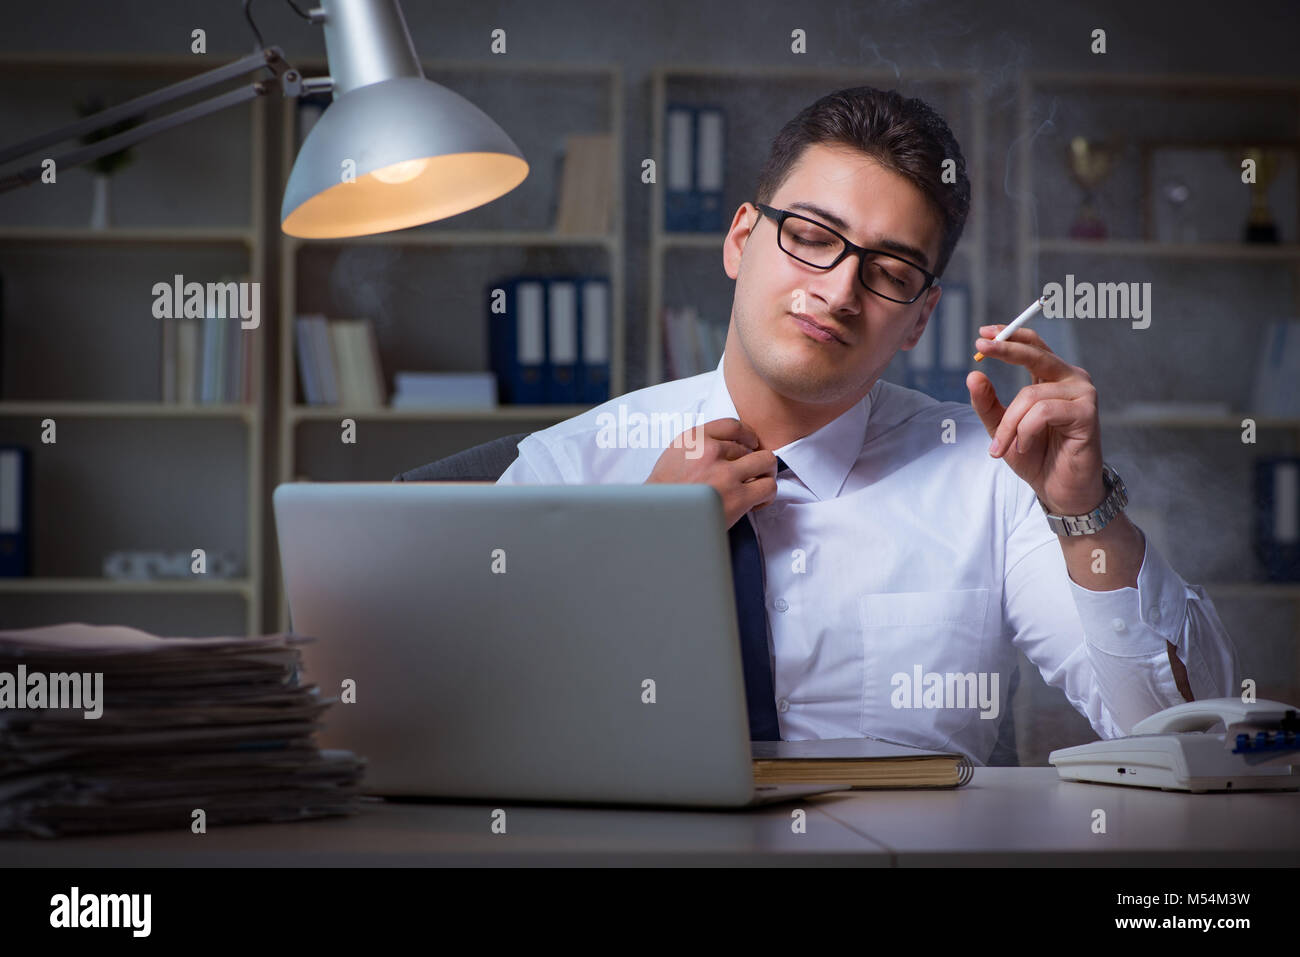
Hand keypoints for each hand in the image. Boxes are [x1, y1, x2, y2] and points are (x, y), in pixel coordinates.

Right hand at [645, 417, 778, 528]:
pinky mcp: (737, 497)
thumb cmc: (664, 494)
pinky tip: (754, 503)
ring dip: (764, 474)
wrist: (657, 520)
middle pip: (750, 446)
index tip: (751, 443)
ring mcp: (725, 473)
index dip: (748, 435)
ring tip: (756, 486)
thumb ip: (699, 446)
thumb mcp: (674, 455)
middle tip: (750, 473)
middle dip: (752, 460)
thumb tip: (729, 446)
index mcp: (693, 438)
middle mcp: (709, 451)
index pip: (732, 425)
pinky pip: (768, 487)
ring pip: (766, 462)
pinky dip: (765, 495)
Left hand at [966, 324, 1105, 514]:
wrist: (1058, 489)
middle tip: (980, 347)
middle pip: (1036, 354)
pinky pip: (1043, 412)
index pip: (1033, 346)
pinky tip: (1025, 446)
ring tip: (1002, 447)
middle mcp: (1070, 379)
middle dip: (1005, 349)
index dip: (1009, 335)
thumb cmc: (1035, 456)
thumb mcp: (1002, 428)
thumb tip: (973, 374)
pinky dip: (1026, 431)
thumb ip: (988, 403)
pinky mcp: (1087, 413)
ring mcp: (1083, 394)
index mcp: (1052, 378)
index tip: (983, 333)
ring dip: (1009, 424)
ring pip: (1031, 395)